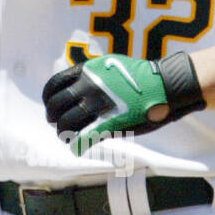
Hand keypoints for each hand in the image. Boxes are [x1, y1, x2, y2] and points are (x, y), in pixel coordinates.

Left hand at [42, 53, 205, 154]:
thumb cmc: (139, 77)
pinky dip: (76, 146)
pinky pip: (83, 138)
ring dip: (63, 133)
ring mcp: (98, 106)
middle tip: (57, 124)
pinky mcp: (109, 124)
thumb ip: (90, 75)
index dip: (48, 99)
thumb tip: (75, 82)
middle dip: (53, 118)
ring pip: (67, 124)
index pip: (54, 86)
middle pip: (56, 106)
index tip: (51, 106)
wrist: (165, 85)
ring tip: (67, 137)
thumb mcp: (109, 66)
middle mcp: (88, 87)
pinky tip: (76, 148)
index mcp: (87, 72)